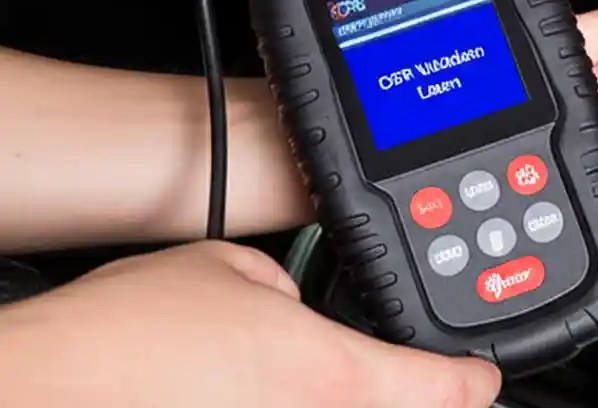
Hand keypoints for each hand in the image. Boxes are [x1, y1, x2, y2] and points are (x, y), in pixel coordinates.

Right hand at [0, 241, 499, 407]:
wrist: (47, 388)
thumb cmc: (124, 338)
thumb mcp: (231, 270)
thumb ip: (288, 289)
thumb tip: (296, 305)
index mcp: (331, 373)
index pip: (446, 391)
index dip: (475, 381)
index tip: (482, 378)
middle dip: (410, 396)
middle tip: (403, 375)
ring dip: (352, 403)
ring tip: (300, 376)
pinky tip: (260, 391)